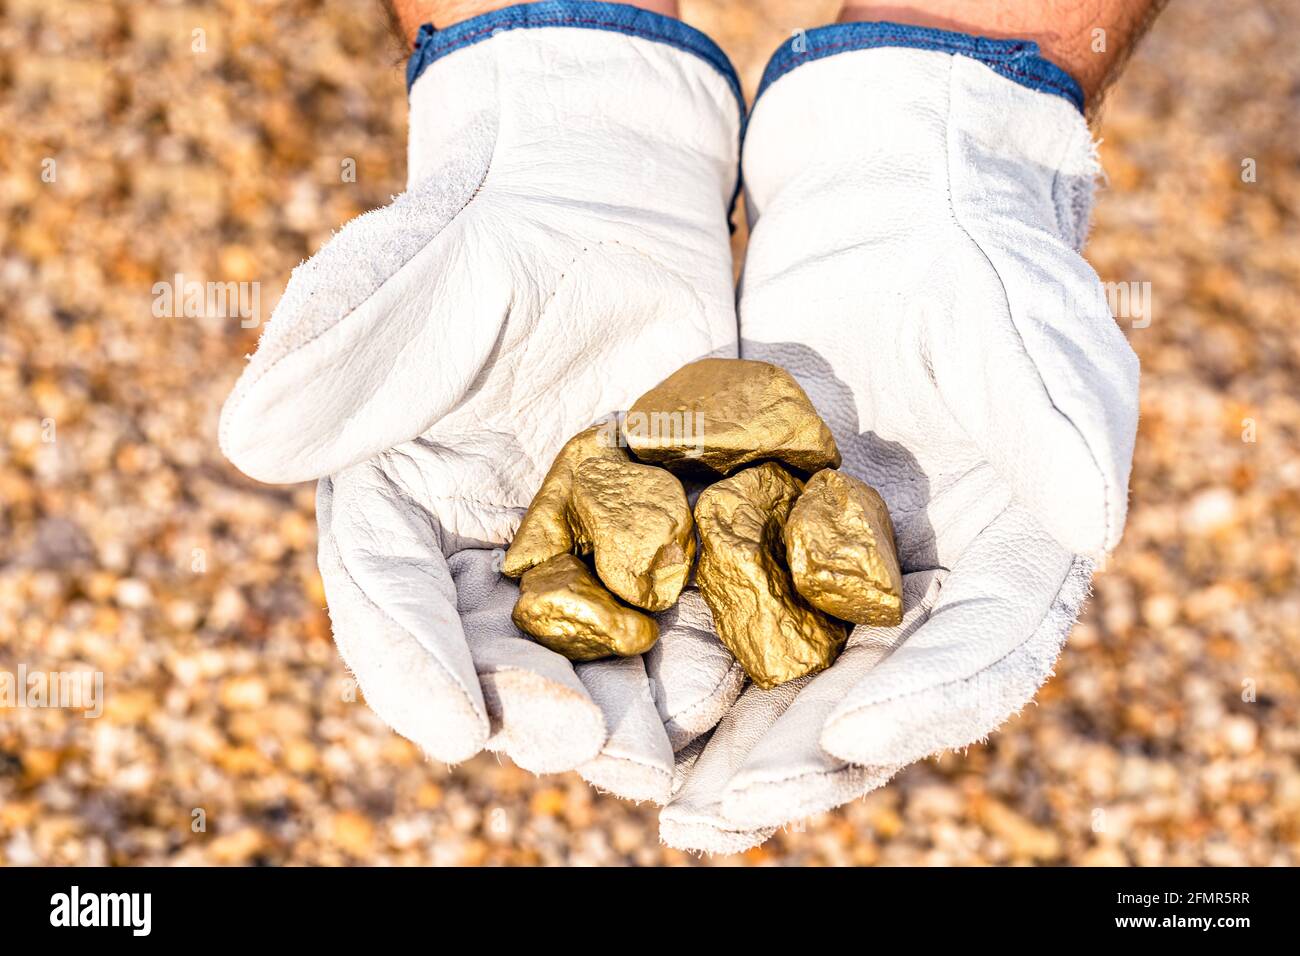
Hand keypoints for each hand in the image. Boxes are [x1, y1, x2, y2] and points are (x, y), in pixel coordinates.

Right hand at [219, 6, 746, 799]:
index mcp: (396, 508)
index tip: (450, 728)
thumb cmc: (486, 232)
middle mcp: (482, 552)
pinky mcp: (670, 534)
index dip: (415, 667)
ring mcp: (583, 553)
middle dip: (536, 706)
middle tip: (580, 743)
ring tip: (665, 743)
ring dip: (630, 703)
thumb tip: (248, 443)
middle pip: (500, 652)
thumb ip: (338, 358)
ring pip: (598, 650)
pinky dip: (709, 642)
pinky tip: (737, 672)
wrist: (603, 205)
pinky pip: (689, 603)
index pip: (390, 599)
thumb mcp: (409, 282)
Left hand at [660, 27, 1138, 851]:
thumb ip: (1056, 422)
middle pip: (869, 695)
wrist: (891, 205)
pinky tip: (623, 705)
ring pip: (787, 679)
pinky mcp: (762, 534)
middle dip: (799, 758)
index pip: (980, 651)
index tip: (854, 732)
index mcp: (1014, 554)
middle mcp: (925, 582)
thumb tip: (1094, 526)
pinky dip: (678, 663)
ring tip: (668, 805)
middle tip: (721, 812)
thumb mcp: (1023, 328)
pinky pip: (720, 613)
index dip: (925, 700)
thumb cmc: (977, 260)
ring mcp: (839, 566)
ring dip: (728, 746)